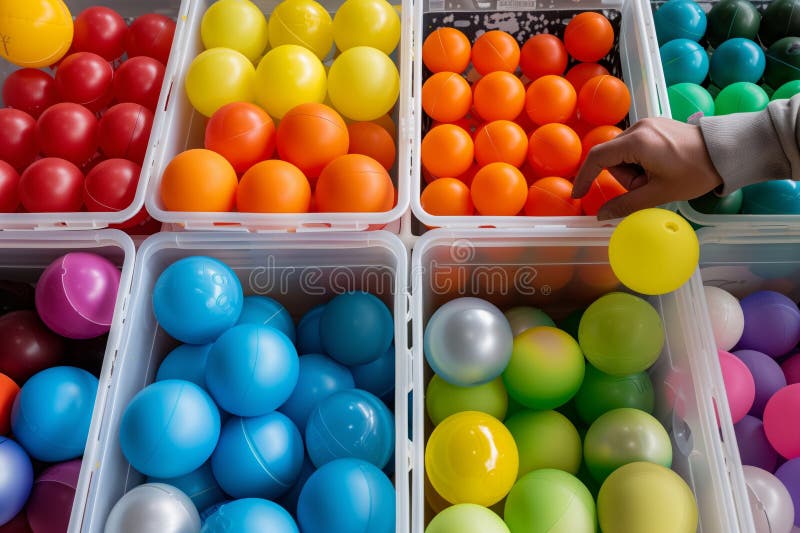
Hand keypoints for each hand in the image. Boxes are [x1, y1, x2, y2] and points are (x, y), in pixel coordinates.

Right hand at [572, 117, 723, 219]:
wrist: (726, 152)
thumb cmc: (694, 173)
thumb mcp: (659, 194)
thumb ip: (626, 205)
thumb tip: (601, 216)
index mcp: (637, 142)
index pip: (597, 157)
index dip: (585, 177)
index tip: (579, 195)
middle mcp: (638, 127)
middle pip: (612, 157)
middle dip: (624, 177)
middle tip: (648, 187)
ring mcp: (648, 124)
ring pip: (623, 153)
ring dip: (634, 170)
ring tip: (658, 177)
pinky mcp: (656, 125)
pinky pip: (636, 146)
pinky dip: (641, 161)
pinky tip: (661, 167)